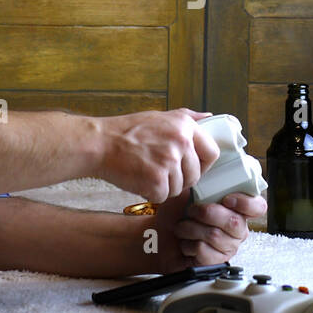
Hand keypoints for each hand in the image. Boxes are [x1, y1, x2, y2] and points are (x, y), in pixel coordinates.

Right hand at [96, 108, 220, 204]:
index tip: (190, 166)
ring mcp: (169, 162)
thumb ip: (187, 117)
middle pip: (195, 175)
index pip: (212, 152)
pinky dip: (151, 193)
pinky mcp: (157, 180)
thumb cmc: (128, 131)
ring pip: (180, 187)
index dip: (203, 164)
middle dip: (180, 178)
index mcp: (185, 126)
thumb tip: (210, 117)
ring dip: (165, 186)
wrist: (100, 143)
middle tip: (160, 171)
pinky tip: (139, 179)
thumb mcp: (160, 116)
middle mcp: (181, 142)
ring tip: (146, 172)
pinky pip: (164, 196)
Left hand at [151, 191, 267, 272]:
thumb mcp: (190, 191)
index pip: (258, 207)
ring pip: (215, 236)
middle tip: (190, 211)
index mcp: (237, 209)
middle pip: (234, 222)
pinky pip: (205, 251)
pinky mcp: (216, 262)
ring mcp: (228, 247)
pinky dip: (188, 245)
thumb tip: (210, 169)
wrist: (160, 236)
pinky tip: (185, 243)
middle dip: (207, 213)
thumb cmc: (177, 213)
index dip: (246, 203)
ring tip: (182, 228)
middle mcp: (237, 229)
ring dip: (191, 229)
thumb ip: (205, 182)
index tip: (227, 199)